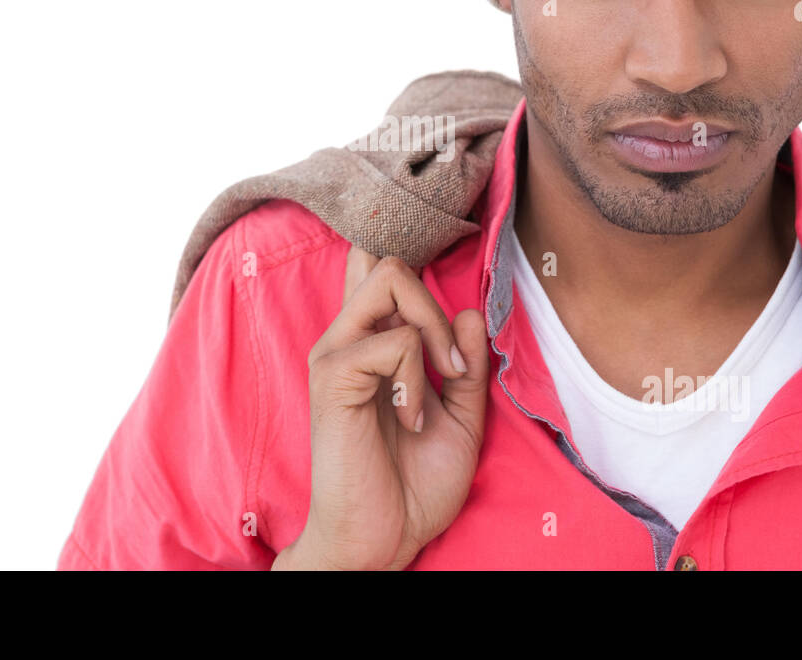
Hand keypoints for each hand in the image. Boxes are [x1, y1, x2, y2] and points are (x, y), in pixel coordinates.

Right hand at [272, 247, 488, 569]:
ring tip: (440, 384)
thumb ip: (467, 367)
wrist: (385, 539)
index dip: (413, 262)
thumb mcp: (462, 419)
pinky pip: (391, 340)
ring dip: (432, 330)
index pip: (377, 268)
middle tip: (454, 367)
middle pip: (390, 262)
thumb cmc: (415, 484)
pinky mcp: (332, 378)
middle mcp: (347, 339)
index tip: (448, 313)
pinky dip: (415, 376)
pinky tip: (410, 418)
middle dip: (437, 304)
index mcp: (372, 344)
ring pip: (389, 279)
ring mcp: (335, 354)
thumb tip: (469, 313)